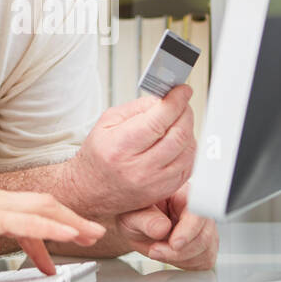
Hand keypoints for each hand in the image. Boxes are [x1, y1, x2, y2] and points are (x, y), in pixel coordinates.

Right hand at [0, 188, 106, 275]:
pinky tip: (69, 234)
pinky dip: (53, 227)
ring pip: (44, 209)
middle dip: (71, 219)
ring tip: (91, 234)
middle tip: (92, 233)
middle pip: (44, 205)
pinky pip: (30, 220)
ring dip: (71, 222)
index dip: (48, 232)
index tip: (58, 255)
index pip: (27, 214)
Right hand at [67, 85, 195, 216]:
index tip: (182, 91)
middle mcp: (139, 168)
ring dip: (188, 130)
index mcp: (121, 147)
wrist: (92, 190)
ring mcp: (154, 182)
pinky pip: (188, 165)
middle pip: (178, 135)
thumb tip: (164, 98)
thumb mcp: (107, 122)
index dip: (176, 101)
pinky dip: (188, 149)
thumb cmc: (98, 156)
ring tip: (178, 121)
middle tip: (182, 103)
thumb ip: (137, 107)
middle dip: (185, 112)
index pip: (158, 121)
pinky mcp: (164, 190)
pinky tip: (178, 141)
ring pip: (187, 150)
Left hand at [115, 182, 217, 269]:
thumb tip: (162, 227)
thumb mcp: (132, 215)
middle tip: (155, 250)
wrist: (136, 226)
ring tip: (160, 251)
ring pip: (206, 250)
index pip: (197, 211)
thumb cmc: (136, 215)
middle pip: (204, 235)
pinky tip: (171, 257)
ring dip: (181, 259)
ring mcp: (204, 228)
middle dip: (179, 251)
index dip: (189, 230)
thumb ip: (145, 219)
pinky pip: (206, 260)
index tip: (174, 244)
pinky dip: (187, 264)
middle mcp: (197, 210)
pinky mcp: (205, 245)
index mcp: (182, 194)